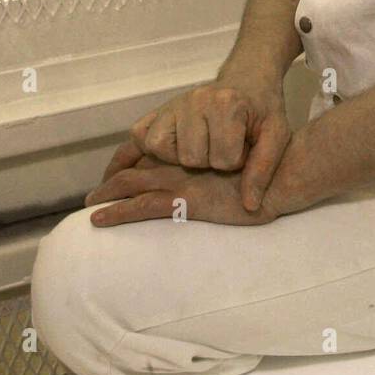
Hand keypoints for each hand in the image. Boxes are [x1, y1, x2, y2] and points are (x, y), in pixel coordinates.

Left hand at [84, 153, 285, 227]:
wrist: (284, 174)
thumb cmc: (271, 173)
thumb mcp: (244, 170)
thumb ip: (224, 175)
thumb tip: (217, 185)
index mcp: (194, 154)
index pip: (153, 154)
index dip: (131, 163)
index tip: (118, 175)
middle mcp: (182, 164)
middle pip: (135, 168)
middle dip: (112, 182)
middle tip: (95, 196)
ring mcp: (181, 181)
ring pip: (129, 185)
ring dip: (106, 197)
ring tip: (90, 210)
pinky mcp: (185, 200)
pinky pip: (141, 206)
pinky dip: (117, 212)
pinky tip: (99, 220)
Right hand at [98, 75, 291, 212]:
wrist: (246, 80)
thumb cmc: (262, 111)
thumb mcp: (276, 136)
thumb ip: (264, 168)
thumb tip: (249, 205)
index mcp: (227, 104)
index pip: (223, 158)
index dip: (235, 164)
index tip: (244, 152)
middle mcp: (195, 100)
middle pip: (190, 157)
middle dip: (206, 164)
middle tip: (221, 152)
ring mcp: (173, 104)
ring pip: (158, 148)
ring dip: (175, 160)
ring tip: (195, 155)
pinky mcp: (158, 111)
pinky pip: (137, 136)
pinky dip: (135, 155)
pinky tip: (126, 173)